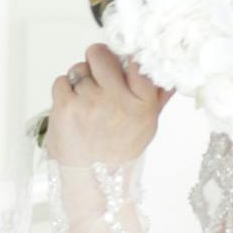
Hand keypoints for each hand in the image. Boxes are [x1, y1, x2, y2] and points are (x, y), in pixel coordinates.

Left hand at [43, 44, 169, 171]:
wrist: (92, 177)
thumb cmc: (118, 150)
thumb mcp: (147, 125)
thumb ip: (158, 98)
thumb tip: (169, 75)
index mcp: (142, 103)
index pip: (136, 61)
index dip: (125, 58)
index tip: (121, 64)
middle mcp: (118, 99)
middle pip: (101, 54)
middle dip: (96, 62)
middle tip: (97, 79)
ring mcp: (90, 101)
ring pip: (79, 68)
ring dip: (79, 81)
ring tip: (85, 104)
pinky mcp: (66, 105)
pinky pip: (62, 81)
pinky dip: (64, 92)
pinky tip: (73, 110)